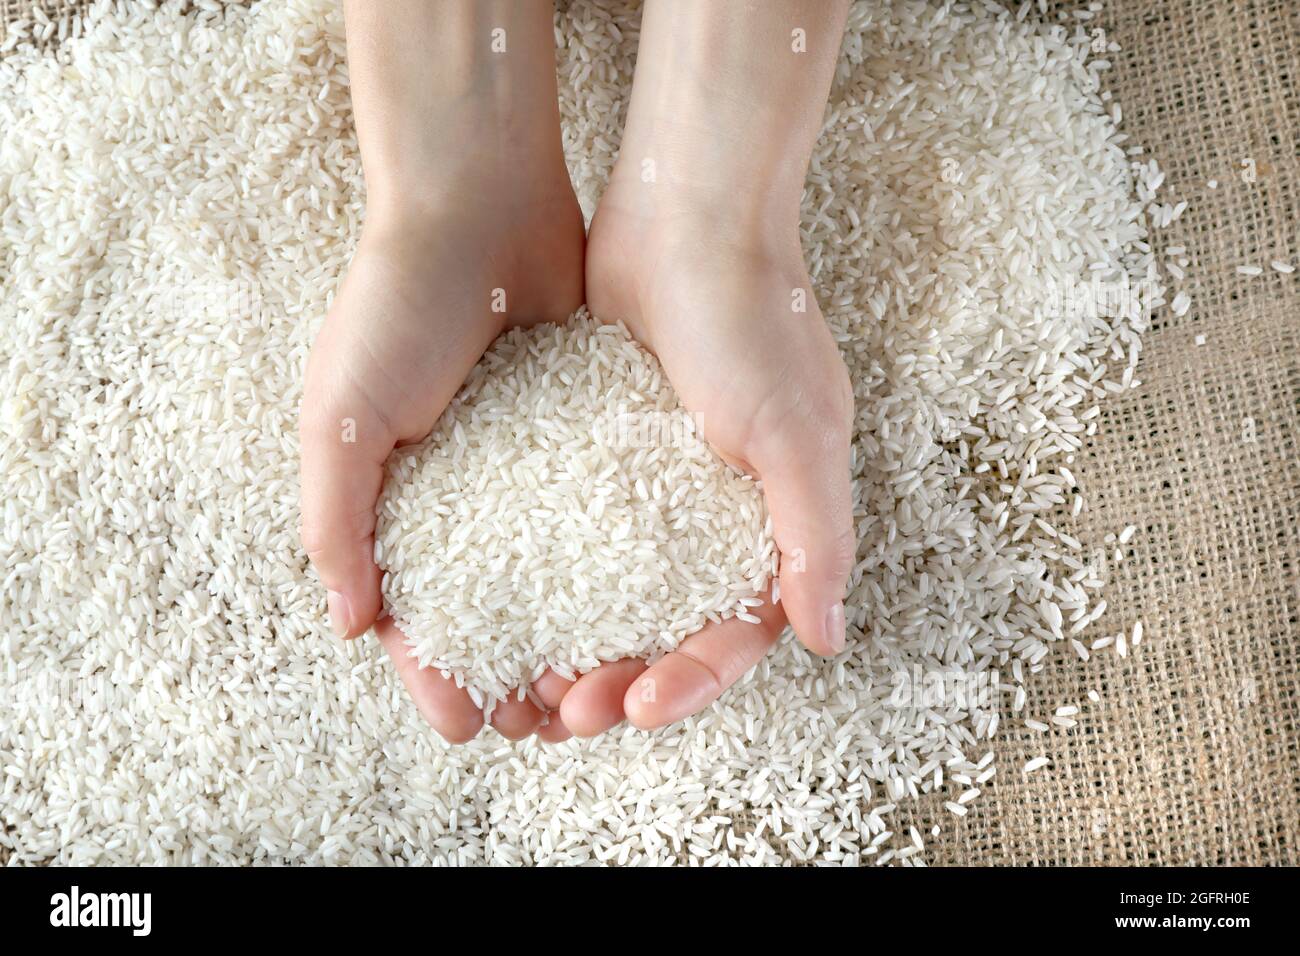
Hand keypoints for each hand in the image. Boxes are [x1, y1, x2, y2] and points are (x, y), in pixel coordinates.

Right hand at [299, 165, 585, 744]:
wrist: (477, 204)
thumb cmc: (391, 307)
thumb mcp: (339, 417)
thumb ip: (336, 521)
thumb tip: (352, 627)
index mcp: (392, 502)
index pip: (415, 615)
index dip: (438, 675)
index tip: (472, 723)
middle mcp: (462, 495)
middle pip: (494, 610)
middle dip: (517, 670)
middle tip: (553, 719)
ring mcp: (526, 468)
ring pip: (557, 576)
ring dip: (576, 634)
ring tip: (607, 680)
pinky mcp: (582, 434)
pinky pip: (604, 513)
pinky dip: (618, 563)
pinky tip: (648, 605)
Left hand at [568, 182, 855, 735]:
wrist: (685, 214)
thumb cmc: (755, 317)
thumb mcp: (797, 433)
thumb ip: (814, 537)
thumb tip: (826, 640)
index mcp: (772, 520)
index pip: (736, 631)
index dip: (692, 679)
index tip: (636, 708)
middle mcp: (716, 514)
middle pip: (668, 628)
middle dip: (619, 677)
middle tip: (561, 713)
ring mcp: (656, 487)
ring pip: (615, 593)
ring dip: (575, 642)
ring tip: (523, 680)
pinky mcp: (600, 453)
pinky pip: (574, 534)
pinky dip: (547, 576)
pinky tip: (504, 604)